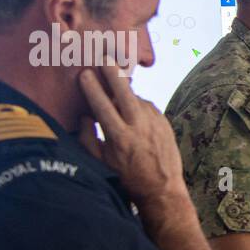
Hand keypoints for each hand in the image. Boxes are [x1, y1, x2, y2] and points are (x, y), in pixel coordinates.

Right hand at [77, 63, 185, 204]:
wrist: (162, 190)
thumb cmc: (127, 179)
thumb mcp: (101, 163)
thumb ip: (88, 138)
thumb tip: (83, 116)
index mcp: (119, 137)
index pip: (102, 105)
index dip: (92, 88)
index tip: (85, 73)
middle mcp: (139, 128)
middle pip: (125, 93)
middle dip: (114, 74)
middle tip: (105, 58)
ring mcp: (155, 125)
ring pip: (138, 99)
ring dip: (127, 91)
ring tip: (116, 83)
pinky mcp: (166, 125)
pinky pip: (150, 107)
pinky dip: (139, 103)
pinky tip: (132, 105)